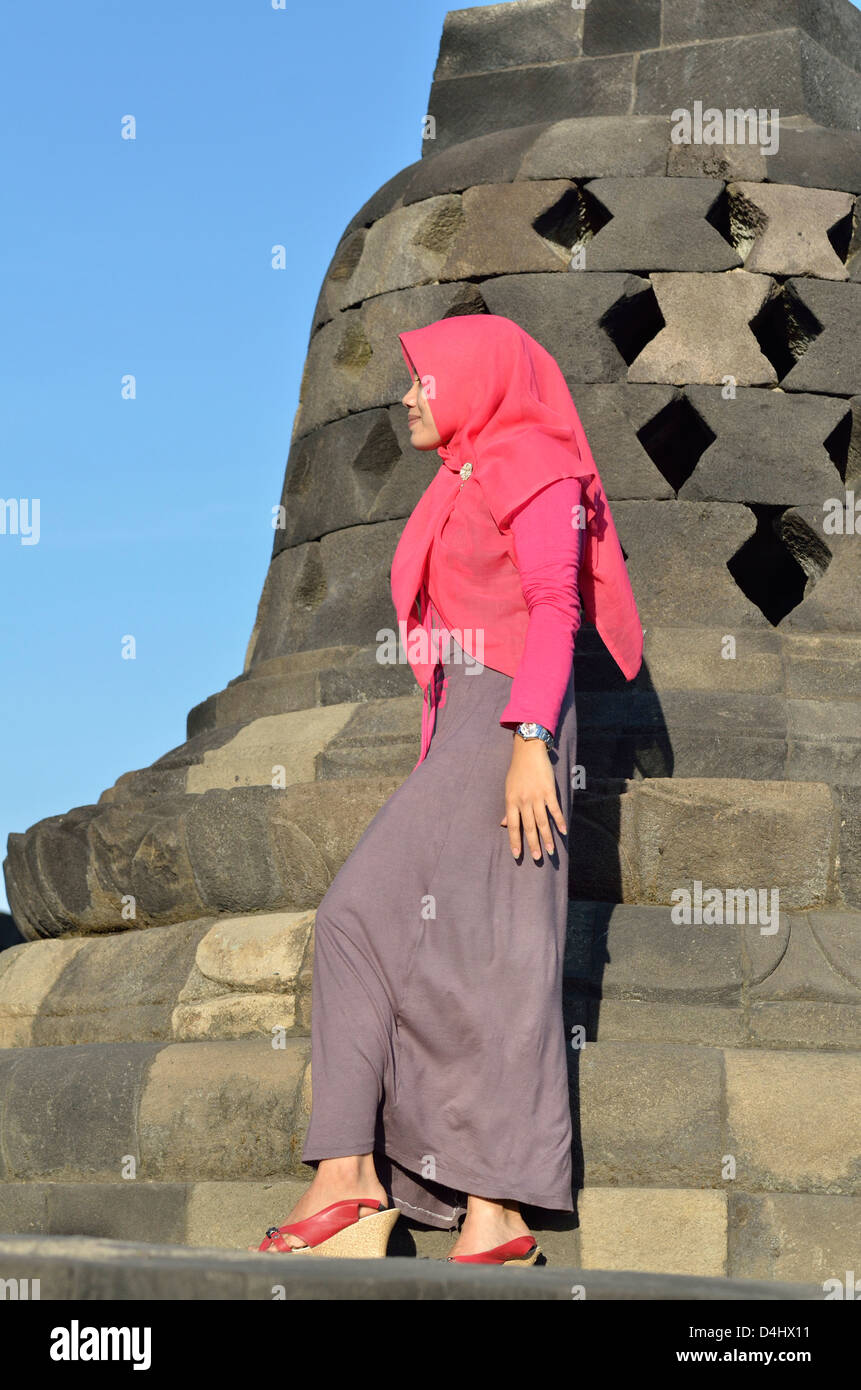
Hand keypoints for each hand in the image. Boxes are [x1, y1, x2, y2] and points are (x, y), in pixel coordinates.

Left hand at [500, 736, 567, 859]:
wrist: (528, 751)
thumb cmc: (517, 771)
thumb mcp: (509, 789)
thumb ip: (509, 809)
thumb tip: (504, 824)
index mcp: (511, 801)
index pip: (513, 826)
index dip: (515, 841)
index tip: (518, 855)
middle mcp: (523, 801)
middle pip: (529, 827)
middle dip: (533, 844)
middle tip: (537, 858)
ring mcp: (537, 796)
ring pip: (542, 821)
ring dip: (547, 837)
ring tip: (550, 850)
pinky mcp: (549, 791)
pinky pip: (554, 809)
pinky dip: (559, 821)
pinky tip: (563, 831)